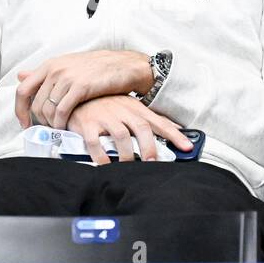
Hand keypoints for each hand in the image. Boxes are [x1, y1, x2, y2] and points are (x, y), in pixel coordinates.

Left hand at [15, 49, 152, 128]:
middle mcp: (55, 70)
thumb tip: (20, 75)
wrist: (124, 65)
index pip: (23, 90)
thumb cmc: (96, 68)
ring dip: (51, 124)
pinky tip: (66, 127)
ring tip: (59, 129)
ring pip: (47, 110)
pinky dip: (61, 123)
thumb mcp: (67, 65)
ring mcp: (67, 78)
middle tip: (48, 130)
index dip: (20, 110)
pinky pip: (61, 111)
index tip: (24, 123)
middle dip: (39, 122)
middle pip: (35, 104)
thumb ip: (44, 73)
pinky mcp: (80, 87)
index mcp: (50, 65)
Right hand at [65, 94, 191, 163]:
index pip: (159, 121)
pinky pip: (95, 143)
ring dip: (127, 154)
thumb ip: (149, 121)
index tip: (188, 147)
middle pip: (141, 128)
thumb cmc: (105, 105)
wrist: (75, 97)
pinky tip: (106, 166)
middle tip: (153, 162)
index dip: (174, 134)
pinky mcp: (87, 124)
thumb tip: (176, 130)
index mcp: (135, 108)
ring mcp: (104, 116)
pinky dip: (101, 157)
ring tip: (129, 166)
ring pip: (121, 136)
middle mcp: (122, 110)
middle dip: (149, 146)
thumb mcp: (130, 108)